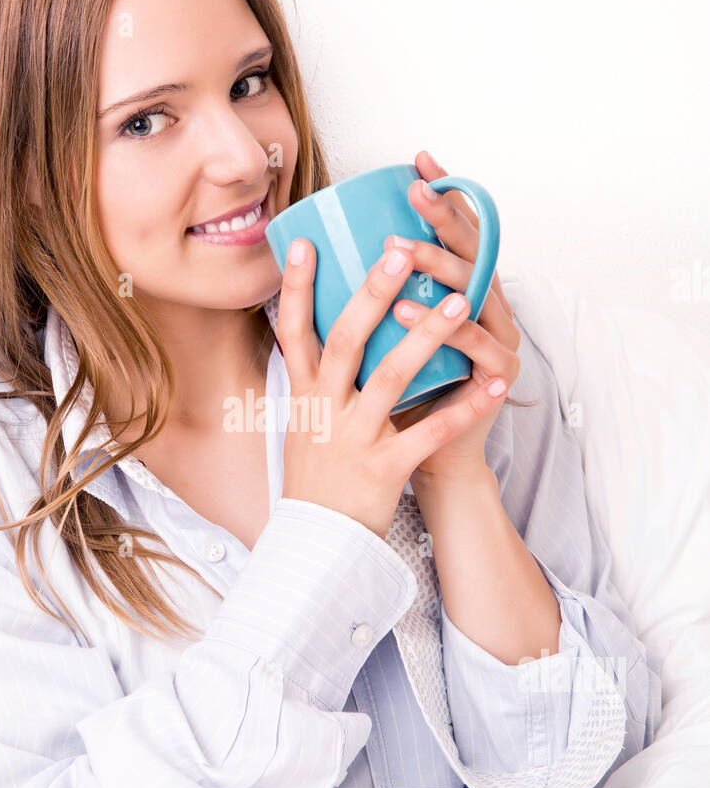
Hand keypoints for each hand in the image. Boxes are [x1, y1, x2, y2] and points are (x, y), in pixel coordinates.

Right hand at [276, 211, 513, 541]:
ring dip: (429, 336)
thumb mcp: (303, 422)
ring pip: (391, 378)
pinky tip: (496, 383)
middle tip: (401, 251)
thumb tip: (323, 326)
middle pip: (346, 339)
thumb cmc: (317, 477)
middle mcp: (325, 410)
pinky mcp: (384, 470)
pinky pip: (430, 434)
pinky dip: (466, 408)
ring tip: (461, 300)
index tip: (304, 241)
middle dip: (374, 293)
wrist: (316, 545)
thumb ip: (316, 378)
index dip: (296, 287)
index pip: (293, 331)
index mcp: (303, 395)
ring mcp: (354, 438)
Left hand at [387, 150, 520, 486]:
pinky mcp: (499, 380)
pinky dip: (450, 331)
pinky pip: (477, 350)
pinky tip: (417, 313)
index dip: (443, 197)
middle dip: (443, 220)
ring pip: (477, 295)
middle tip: (416, 192)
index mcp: (464, 294)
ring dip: (442, 269)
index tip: (417, 160)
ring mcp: (500, 343)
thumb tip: (317, 248)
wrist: (432, 465)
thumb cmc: (401, 400)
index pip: (457, 234)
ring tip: (403, 251)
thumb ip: (371, 299)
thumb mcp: (382, 340)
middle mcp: (490, 311)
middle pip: (472, 253)